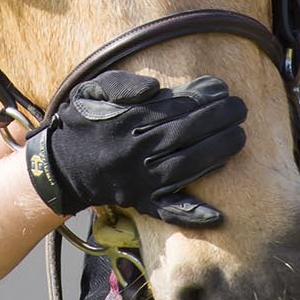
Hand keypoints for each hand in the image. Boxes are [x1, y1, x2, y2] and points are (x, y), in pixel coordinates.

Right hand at [23, 71, 246, 227]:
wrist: (58, 167)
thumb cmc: (81, 122)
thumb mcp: (89, 91)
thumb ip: (120, 84)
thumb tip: (154, 87)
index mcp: (122, 123)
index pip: (171, 109)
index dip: (201, 99)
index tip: (222, 90)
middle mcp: (132, 153)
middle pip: (184, 136)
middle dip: (217, 120)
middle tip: (241, 109)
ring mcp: (137, 181)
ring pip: (184, 168)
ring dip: (217, 153)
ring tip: (240, 137)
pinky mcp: (139, 202)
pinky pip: (168, 211)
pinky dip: (192, 215)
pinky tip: (218, 215)